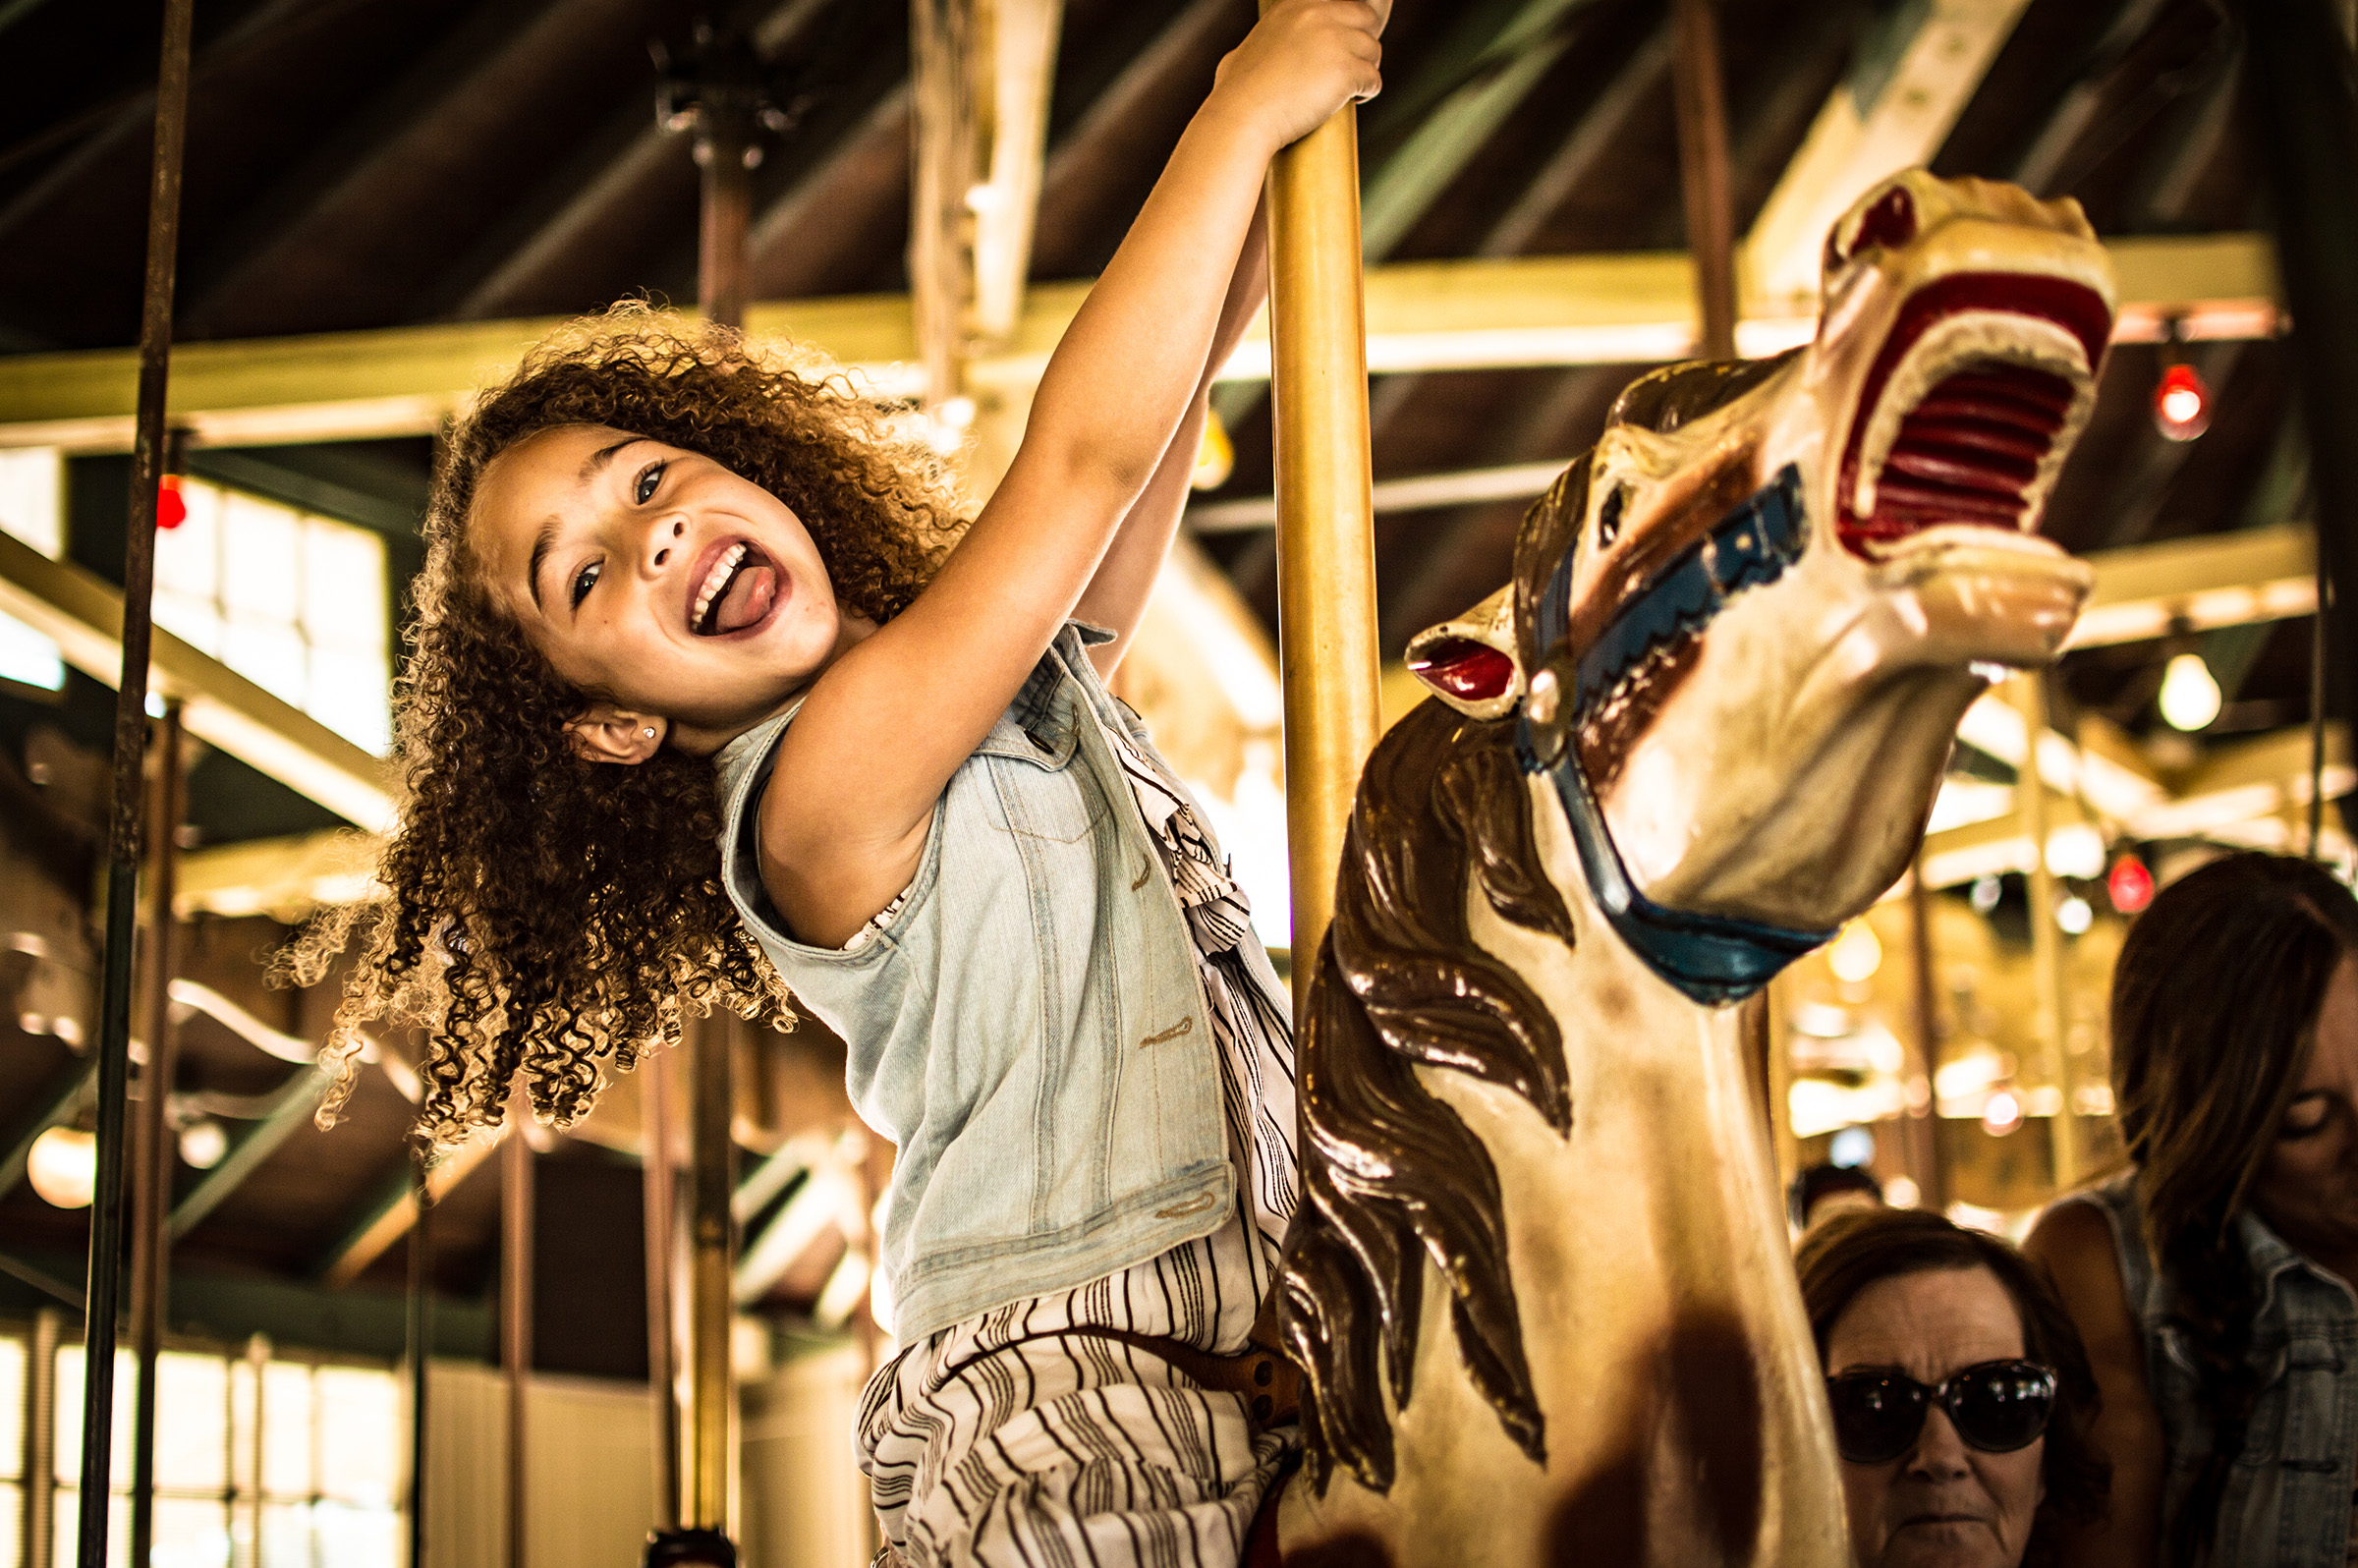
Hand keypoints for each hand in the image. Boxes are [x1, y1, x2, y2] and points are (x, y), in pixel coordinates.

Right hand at [1211, 0, 1385, 152]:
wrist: (1243, 116)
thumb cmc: (1236, 91)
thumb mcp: (1248, 47)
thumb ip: (1265, 38)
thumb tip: (1262, 47)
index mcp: (1296, 4)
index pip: (1342, 3)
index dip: (1348, 23)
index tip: (1343, 43)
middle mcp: (1318, 14)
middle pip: (1366, 18)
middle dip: (1364, 41)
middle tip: (1354, 65)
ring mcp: (1335, 41)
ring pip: (1374, 49)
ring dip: (1366, 68)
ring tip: (1353, 87)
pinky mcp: (1347, 71)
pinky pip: (1374, 78)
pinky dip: (1368, 91)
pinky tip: (1356, 99)